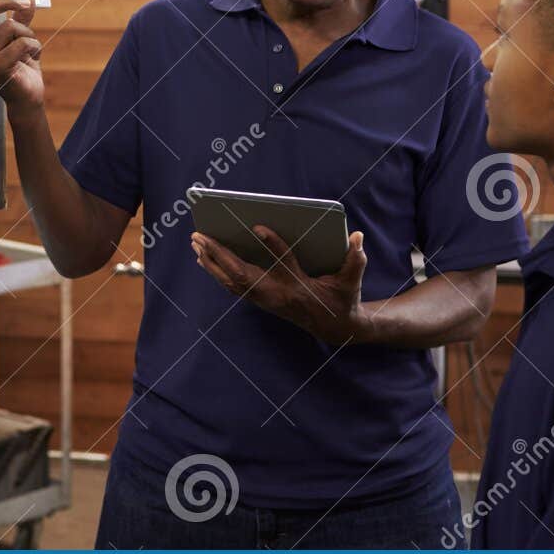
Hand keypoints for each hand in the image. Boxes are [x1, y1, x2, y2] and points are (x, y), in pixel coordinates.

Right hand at [0, 0, 43, 110]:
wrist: (27, 96)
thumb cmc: (22, 67)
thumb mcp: (23, 37)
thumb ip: (22, 18)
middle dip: (5, 1)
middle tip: (24, 2)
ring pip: (10, 26)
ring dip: (29, 34)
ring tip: (30, 49)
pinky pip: (22, 44)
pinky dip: (35, 48)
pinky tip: (32, 59)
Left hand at [192, 226, 372, 344]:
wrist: (335, 328)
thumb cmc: (344, 299)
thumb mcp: (352, 281)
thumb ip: (355, 259)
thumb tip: (357, 236)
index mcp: (299, 287)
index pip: (284, 265)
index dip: (272, 245)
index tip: (257, 226)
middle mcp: (277, 294)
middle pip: (242, 275)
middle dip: (219, 256)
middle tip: (199, 236)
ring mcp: (266, 299)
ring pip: (231, 282)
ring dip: (212, 263)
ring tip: (196, 242)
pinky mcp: (260, 300)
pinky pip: (232, 286)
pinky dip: (216, 271)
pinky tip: (203, 258)